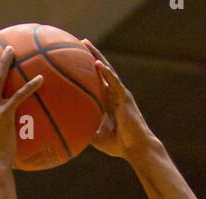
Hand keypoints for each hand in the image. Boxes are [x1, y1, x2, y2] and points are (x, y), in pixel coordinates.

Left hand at [81, 40, 150, 158]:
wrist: (136, 148)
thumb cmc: (119, 145)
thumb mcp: (97, 137)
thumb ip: (85, 130)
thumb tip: (69, 132)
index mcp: (108, 102)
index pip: (96, 82)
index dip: (87, 70)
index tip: (75, 60)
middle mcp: (114, 94)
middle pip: (101, 70)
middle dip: (91, 56)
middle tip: (80, 43)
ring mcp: (120, 94)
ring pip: (107, 70)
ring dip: (96, 56)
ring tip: (85, 44)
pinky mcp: (125, 97)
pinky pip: (114, 82)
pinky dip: (106, 73)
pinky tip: (98, 63)